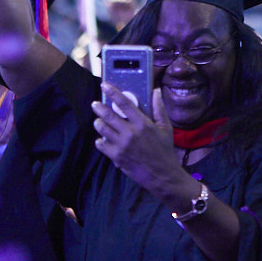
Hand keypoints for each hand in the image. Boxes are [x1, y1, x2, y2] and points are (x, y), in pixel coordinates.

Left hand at [91, 86, 187, 201]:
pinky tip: (103, 138)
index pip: (124, 103)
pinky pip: (101, 145)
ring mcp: (122, 145)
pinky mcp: (116, 157)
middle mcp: (130, 133)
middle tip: (95, 104)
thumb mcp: (166, 128)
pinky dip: (100, 140)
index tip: (104, 85)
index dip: (113, 93)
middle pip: (108, 115)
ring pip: (102, 129)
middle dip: (99, 107)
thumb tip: (156, 91)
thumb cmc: (165, 150)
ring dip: (98, 123)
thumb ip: (159, 108)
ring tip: (98, 121)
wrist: (162, 175)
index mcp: (143, 123)